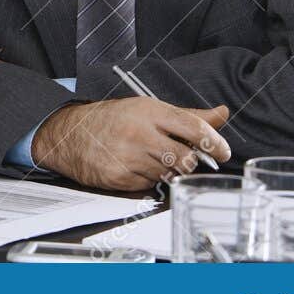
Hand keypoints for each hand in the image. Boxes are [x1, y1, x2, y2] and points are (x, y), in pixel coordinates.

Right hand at [31, 97, 231, 190]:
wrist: (71, 134)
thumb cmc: (113, 119)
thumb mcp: (149, 109)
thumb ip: (188, 116)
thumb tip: (222, 113)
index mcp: (149, 111)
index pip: (194, 128)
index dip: (215, 143)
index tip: (223, 151)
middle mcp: (139, 132)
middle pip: (185, 158)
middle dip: (189, 161)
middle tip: (181, 157)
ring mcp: (128, 156)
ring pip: (169, 173)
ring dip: (167, 170)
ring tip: (151, 157)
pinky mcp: (119, 177)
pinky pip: (150, 185)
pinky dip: (149, 179)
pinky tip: (136, 166)